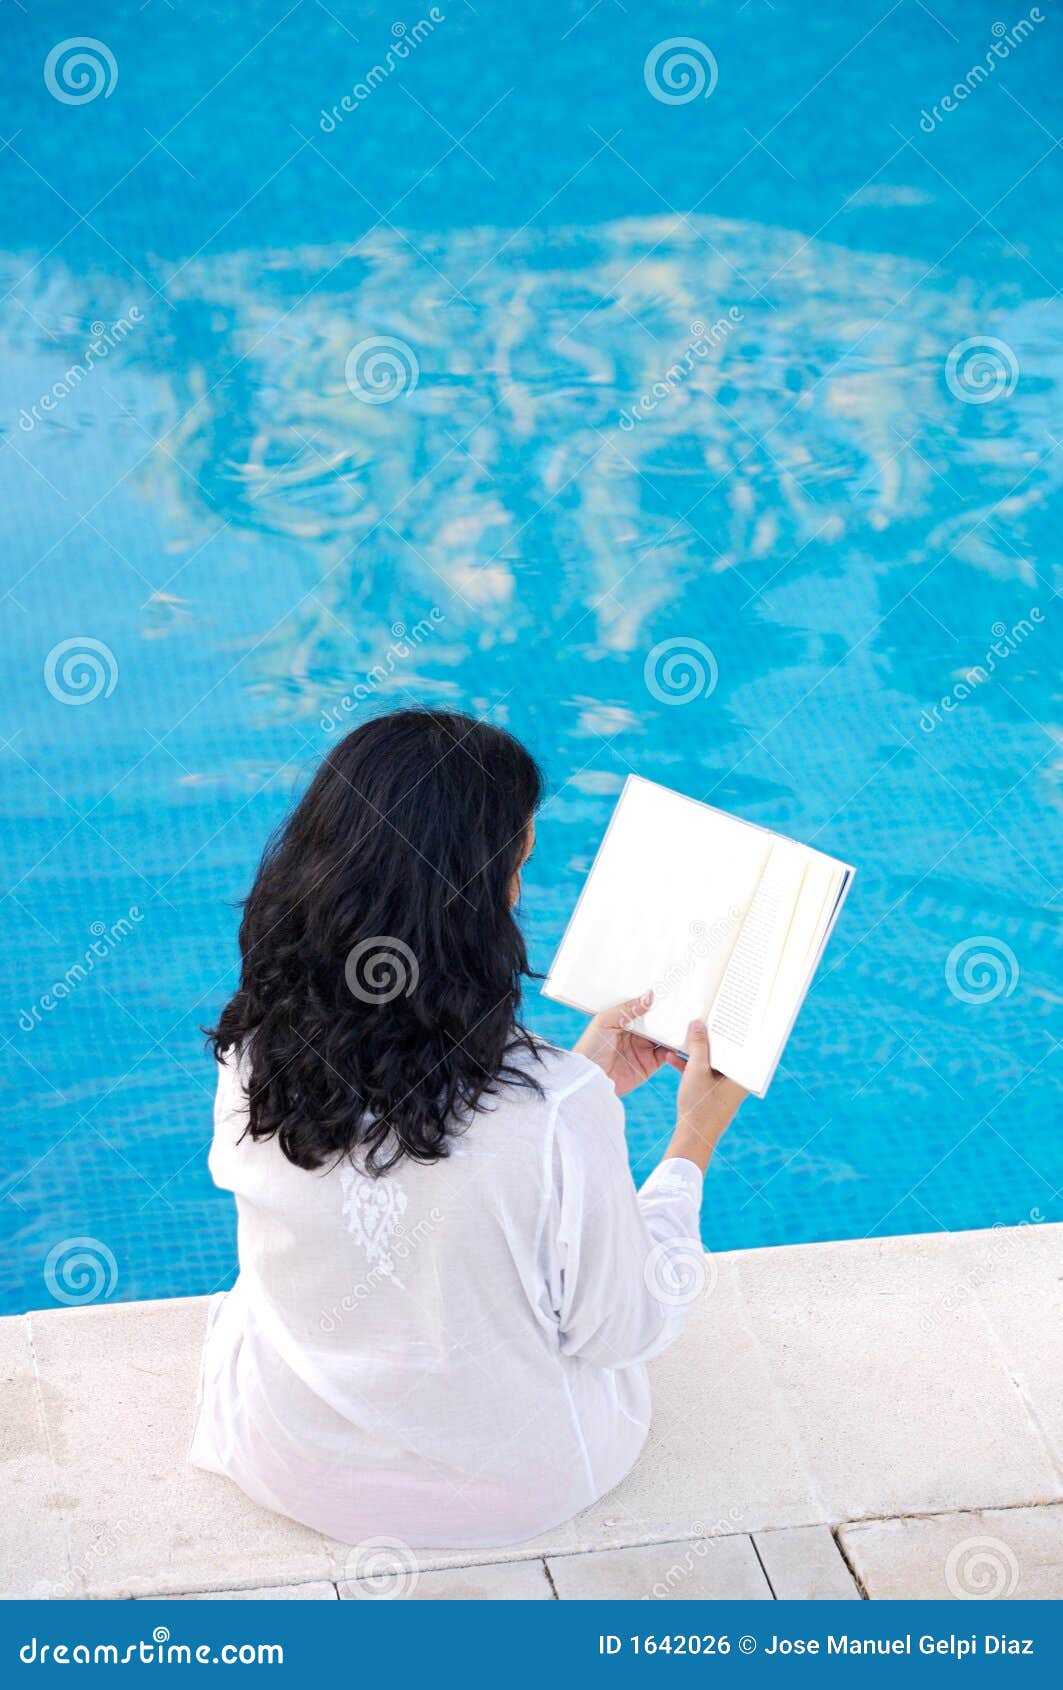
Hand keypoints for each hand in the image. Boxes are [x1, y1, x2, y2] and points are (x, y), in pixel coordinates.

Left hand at [573, 990, 683, 1097]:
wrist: (590, 1078)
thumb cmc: (591, 1047)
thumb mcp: (605, 1021)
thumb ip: (627, 1009)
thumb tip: (649, 996)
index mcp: (625, 1021)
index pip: (644, 1008)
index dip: (656, 1002)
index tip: (672, 991)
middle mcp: (636, 1035)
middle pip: (658, 1022)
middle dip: (670, 1015)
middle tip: (687, 1004)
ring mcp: (644, 1049)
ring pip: (666, 1037)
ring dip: (676, 1031)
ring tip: (689, 1022)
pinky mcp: (650, 1064)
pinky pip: (667, 1055)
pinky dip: (676, 1049)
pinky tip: (682, 1041)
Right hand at [669, 1019, 747, 1170]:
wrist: (693, 1137)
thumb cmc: (700, 1105)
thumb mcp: (696, 1069)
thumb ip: (698, 1045)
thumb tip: (697, 1023)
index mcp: (741, 1075)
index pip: (742, 1046)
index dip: (736, 1029)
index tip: (731, 1013)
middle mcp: (736, 1080)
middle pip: (725, 1052)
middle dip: (712, 1037)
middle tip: (705, 1017)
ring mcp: (723, 1087)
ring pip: (711, 1062)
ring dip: (697, 1051)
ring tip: (684, 1034)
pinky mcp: (711, 1093)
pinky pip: (702, 1074)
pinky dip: (690, 1066)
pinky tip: (671, 1057)